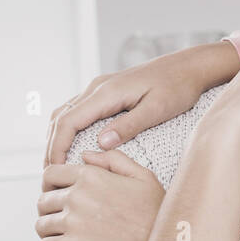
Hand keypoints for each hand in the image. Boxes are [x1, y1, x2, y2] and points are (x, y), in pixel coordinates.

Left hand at [37, 149, 164, 240]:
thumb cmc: (156, 210)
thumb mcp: (142, 176)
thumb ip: (113, 160)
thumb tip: (85, 156)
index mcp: (91, 176)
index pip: (50, 174)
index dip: (50, 184)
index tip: (57, 193)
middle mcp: (77, 196)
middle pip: (42, 200)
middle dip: (49, 208)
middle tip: (61, 216)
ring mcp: (73, 222)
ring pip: (41, 224)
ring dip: (49, 229)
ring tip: (61, 233)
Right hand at [44, 42, 237, 166]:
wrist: (189, 66)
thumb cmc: (178, 87)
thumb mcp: (157, 109)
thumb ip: (129, 126)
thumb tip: (101, 144)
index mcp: (107, 92)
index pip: (68, 121)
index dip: (57, 147)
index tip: (54, 170)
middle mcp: (97, 88)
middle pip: (61, 118)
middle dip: (52, 147)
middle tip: (50, 175)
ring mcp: (100, 87)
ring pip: (66, 113)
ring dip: (57, 137)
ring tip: (57, 164)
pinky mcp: (107, 91)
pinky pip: (78, 110)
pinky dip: (68, 128)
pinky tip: (72, 145)